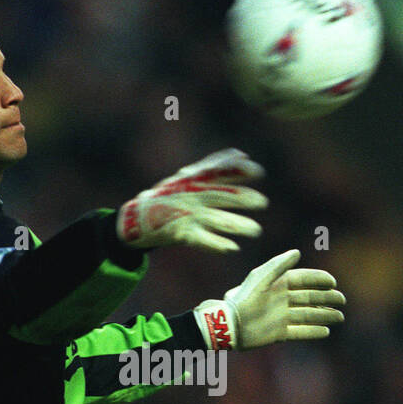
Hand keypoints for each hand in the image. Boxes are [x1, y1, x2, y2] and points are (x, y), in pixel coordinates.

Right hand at [117, 148, 267, 253]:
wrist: (139, 217)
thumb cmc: (170, 195)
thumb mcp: (189, 175)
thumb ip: (215, 165)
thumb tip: (242, 155)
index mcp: (195, 180)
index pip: (218, 171)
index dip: (238, 171)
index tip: (258, 172)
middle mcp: (193, 195)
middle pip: (221, 196)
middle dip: (243, 199)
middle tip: (263, 202)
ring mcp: (187, 215)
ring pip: (217, 220)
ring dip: (237, 225)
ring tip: (255, 230)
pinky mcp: (181, 234)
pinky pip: (202, 240)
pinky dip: (217, 245)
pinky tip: (231, 248)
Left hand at [193, 249, 345, 349]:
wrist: (230, 325)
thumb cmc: (244, 298)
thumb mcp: (261, 277)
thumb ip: (278, 264)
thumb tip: (297, 252)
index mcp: (278, 284)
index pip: (304, 280)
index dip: (319, 280)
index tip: (333, 282)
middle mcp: (282, 300)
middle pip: (310, 298)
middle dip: (326, 298)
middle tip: (341, 300)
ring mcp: (282, 317)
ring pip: (308, 315)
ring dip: (324, 315)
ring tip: (339, 317)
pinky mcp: (279, 334)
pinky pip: (300, 332)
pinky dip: (313, 332)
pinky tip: (326, 331)